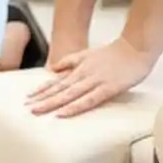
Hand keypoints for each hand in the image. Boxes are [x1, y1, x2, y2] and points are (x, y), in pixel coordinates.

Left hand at [26, 37, 154, 117]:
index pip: (56, 81)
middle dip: (42, 98)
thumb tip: (53, 68)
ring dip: (52, 102)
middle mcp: (82, 75)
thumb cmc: (113, 54)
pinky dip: (74, 107)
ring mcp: (94, 81)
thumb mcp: (86, 54)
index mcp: (78, 68)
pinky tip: (63, 113)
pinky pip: (88, 100)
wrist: (135, 49)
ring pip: (69, 94)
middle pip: (59, 89)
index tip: (28, 97)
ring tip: (37, 110)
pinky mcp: (107, 88)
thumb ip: (70, 61)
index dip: (42, 89)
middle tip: (27, 108)